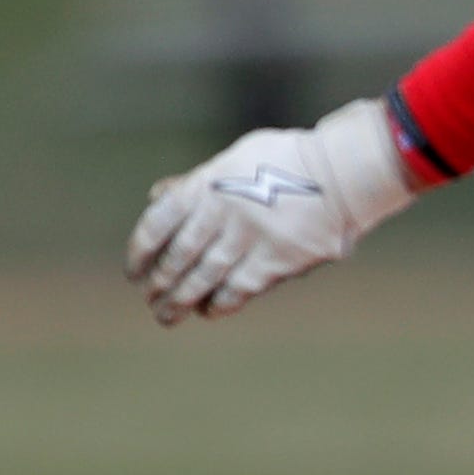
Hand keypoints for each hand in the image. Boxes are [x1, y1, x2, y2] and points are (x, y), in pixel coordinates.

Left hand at [126, 96, 416, 322]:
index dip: (140, 251)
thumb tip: (156, 197)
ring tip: (167, 315)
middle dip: (159, 283)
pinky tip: (208, 310)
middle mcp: (224, 210)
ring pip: (203, 278)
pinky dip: (219, 303)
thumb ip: (196, 182)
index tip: (133, 271)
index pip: (160, 222)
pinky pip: (237, 290)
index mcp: (210, 182)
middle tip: (150, 299)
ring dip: (181, 301)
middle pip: (179, 257)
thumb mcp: (233, 160)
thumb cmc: (283, 162)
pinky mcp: (276, 261)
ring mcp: (250, 237)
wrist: (340, 173)